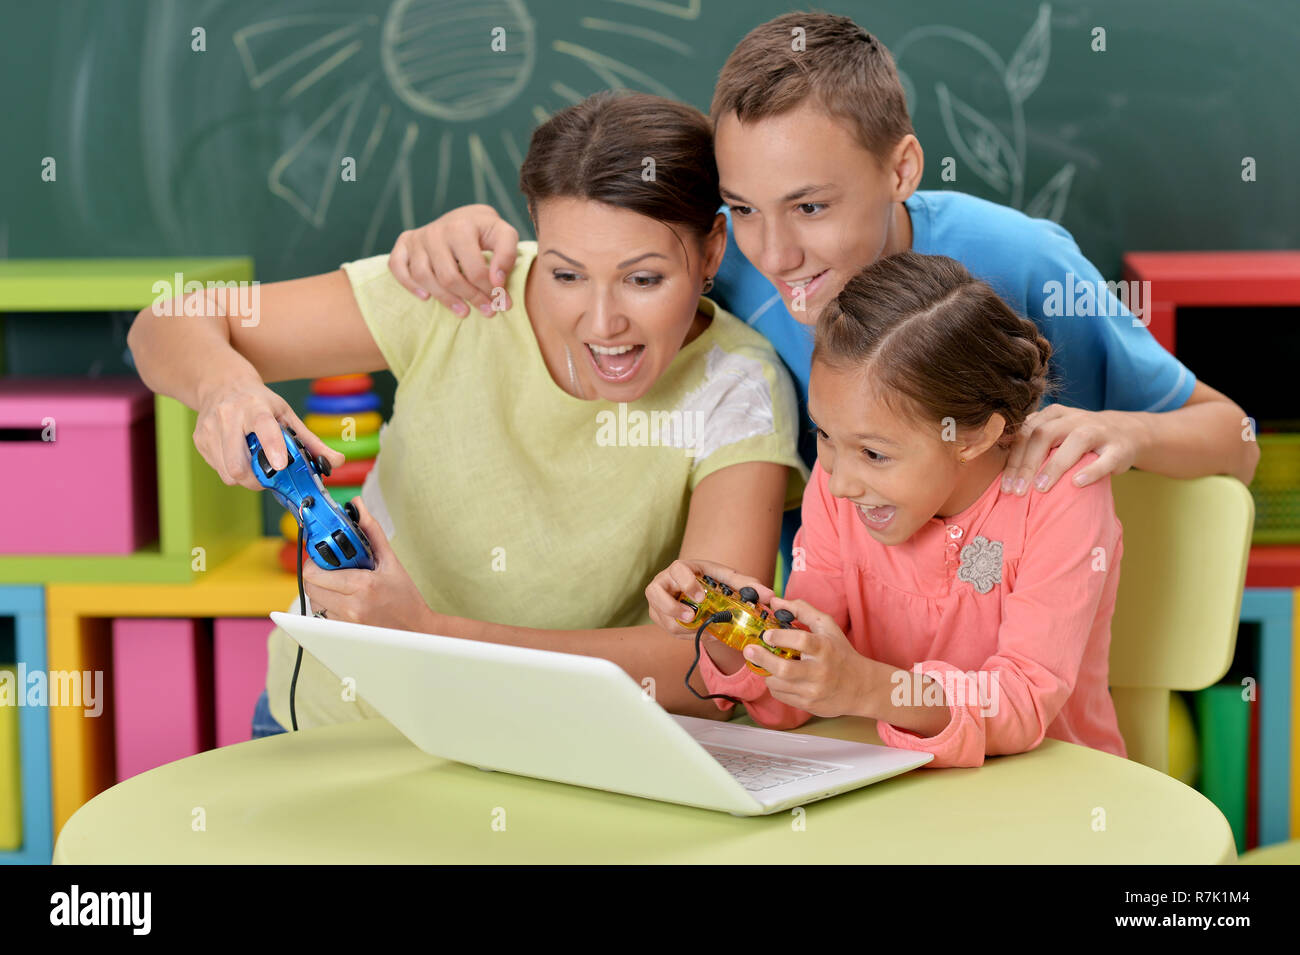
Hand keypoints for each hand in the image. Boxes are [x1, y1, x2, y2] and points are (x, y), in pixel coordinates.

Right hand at [193, 377, 343, 490]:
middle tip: (270, 476)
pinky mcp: (199, 440)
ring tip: (254, 463)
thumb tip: (337, 462)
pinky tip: (238, 455)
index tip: (280, 465)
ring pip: (228, 472)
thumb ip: (311, 442)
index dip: (272, 447)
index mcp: (255, 406)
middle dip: (258, 479)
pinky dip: (232, 470)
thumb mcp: (287, 415)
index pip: (263, 427)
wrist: (221, 385)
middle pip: (239, 463)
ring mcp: (210, 428)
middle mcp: (229, 415)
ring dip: (246, 478)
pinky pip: (218, 470)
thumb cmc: (260, 403)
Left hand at [302, 499, 430, 632]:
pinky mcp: (343, 632)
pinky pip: (322, 614)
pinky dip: (327, 604)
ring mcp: (346, 622)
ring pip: (313, 601)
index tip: (321, 554)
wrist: (416, 630)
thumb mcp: (392, 561)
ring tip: (338, 584)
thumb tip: (358, 507)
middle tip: (329, 567)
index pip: (315, 572)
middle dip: (316, 573)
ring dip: (320, 589)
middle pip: (309, 586)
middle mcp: (351, 606)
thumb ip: (371, 532)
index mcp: (363, 585)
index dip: (314, 560)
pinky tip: (342, 599)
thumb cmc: (406, 598)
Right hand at [387, 204, 517, 315]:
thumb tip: (496, 281)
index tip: (502, 302)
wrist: (465, 217)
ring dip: (444, 299)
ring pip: (423, 276)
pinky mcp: (404, 243)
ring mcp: (418, 238)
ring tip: (464, 312)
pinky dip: (409, 284)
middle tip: (488, 311)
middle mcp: (436, 231)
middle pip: (449, 277)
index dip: (490, 290)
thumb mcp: (504, 235)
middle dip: (471, 298)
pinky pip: (397, 267)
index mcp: (461, 227)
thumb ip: (507, 254)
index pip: (475, 269)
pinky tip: (426, 297)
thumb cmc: (486, 231)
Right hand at [644, 558, 776, 637]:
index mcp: (681, 567)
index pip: (677, 571)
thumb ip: (746, 585)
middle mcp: (663, 581)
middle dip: (672, 608)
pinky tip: (700, 632)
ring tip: (702, 629)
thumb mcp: (726, 580)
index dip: (687, 585)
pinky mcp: (656, 614)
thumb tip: (769, 595)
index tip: (701, 598)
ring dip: (680, 626)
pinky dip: (684, 634)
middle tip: (692, 617)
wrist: (695, 588)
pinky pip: (665, 629)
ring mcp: (657, 599)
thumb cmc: (710, 581)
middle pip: (654, 592)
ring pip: (659, 616)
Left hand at [747, 596, 870, 718]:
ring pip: (778, 684)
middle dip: (762, 659)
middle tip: (749, 650)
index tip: (767, 634)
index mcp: (825, 648)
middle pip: (784, 669)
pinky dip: (775, 686)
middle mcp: (820, 671)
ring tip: (766, 663)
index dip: (780, 637)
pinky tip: (779, 677)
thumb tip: (775, 602)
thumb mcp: (827, 627)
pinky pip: (781, 696)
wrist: (862, 687)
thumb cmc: (841, 653)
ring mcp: (814, 691)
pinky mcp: (809, 705)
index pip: (801, 641)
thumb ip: (802, 610)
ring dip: (767, 672)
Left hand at [1002, 404, 1144, 494]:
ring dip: (1055, 465)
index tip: (1005, 487)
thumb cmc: (1078, 440)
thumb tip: (996, 466)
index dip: (1013, 460)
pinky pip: (1106, 458)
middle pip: (1045, 435)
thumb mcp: (1055, 434)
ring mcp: (1099, 430)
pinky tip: (1076, 483)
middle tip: (1017, 492)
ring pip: (1076, 442)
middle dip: (1027, 464)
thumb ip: (1031, 443)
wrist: (1127, 432)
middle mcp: (1075, 418)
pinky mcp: (1119, 447)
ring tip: (1040, 488)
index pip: (1026, 434)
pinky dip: (1091, 471)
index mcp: (1054, 414)